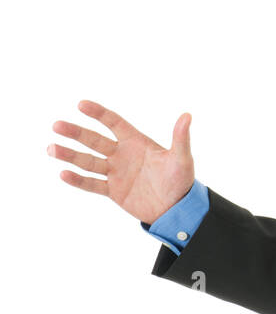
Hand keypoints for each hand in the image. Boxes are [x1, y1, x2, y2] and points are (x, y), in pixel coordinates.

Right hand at [48, 100, 195, 223]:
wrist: (177, 209)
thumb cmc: (182, 181)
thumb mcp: (182, 159)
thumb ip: (180, 138)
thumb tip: (187, 115)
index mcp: (137, 142)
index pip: (114, 123)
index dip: (99, 114)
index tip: (81, 104)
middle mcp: (123, 154)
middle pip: (95, 140)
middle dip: (76, 133)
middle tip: (57, 125)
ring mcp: (116, 172)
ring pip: (88, 161)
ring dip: (69, 155)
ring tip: (51, 148)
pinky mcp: (113, 191)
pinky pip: (92, 184)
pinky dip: (78, 180)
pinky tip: (63, 173)